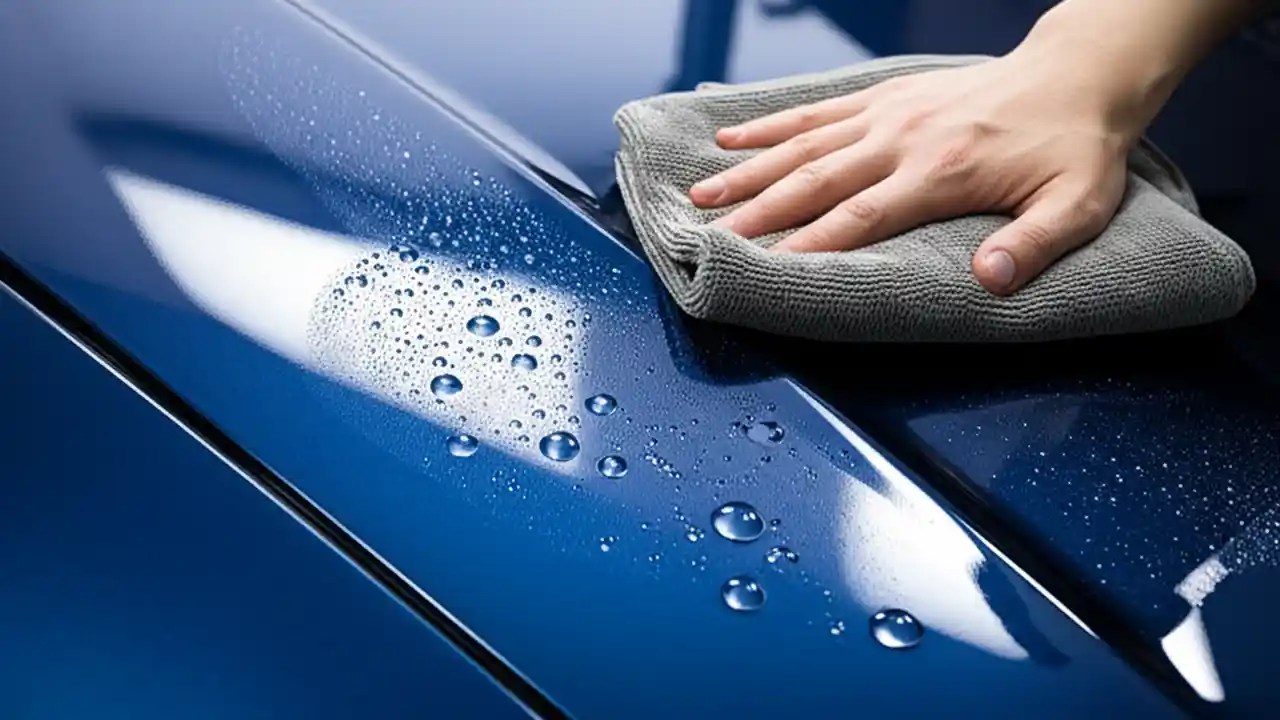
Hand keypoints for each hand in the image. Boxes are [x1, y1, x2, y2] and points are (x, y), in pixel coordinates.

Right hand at [689, 51, 1133, 294]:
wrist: (1078, 75)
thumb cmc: (1077, 148)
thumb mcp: (1077, 205)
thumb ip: (1034, 245)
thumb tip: (989, 281)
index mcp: (940, 173)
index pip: (858, 217)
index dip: (808, 245)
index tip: (762, 266)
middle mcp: (902, 141)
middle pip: (815, 181)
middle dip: (758, 212)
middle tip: (710, 237)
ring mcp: (888, 114)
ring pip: (804, 144)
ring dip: (750, 172)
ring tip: (702, 196)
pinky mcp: (885, 97)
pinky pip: (818, 110)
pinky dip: (772, 126)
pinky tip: (732, 139)